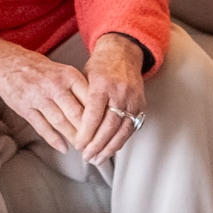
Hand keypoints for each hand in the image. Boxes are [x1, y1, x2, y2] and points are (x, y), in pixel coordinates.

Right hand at [0, 38, 89, 155]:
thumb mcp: (62, 71)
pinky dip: (54, 140)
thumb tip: (98, 109)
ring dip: (73, 137)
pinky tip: (63, 147)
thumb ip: (78, 88)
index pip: (89, 99)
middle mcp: (54, 86)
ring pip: (61, 122)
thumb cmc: (39, 69)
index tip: (105, 127)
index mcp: (68, 75)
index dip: (98, 116)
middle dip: (87, 132)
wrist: (6, 63)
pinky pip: (43, 127)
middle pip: (77, 114)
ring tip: (81, 146)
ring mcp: (39, 98)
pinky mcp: (26, 109)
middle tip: (95, 142)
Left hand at [73, 34, 148, 164]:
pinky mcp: (140, 105)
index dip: (86, 133)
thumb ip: (81, 101)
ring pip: (122, 130)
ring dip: (109, 148)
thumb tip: (72, 127)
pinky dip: (120, 141)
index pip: (94, 114)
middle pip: (109, 126)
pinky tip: (111, 150)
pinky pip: (130, 128)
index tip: (78, 145)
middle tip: (86, 156)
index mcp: (102, 84)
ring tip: (98, 159)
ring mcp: (132, 99)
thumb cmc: (100, 66)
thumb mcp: (85, 78)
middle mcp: (119, 92)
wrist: (123, 54)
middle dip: (97, 145)